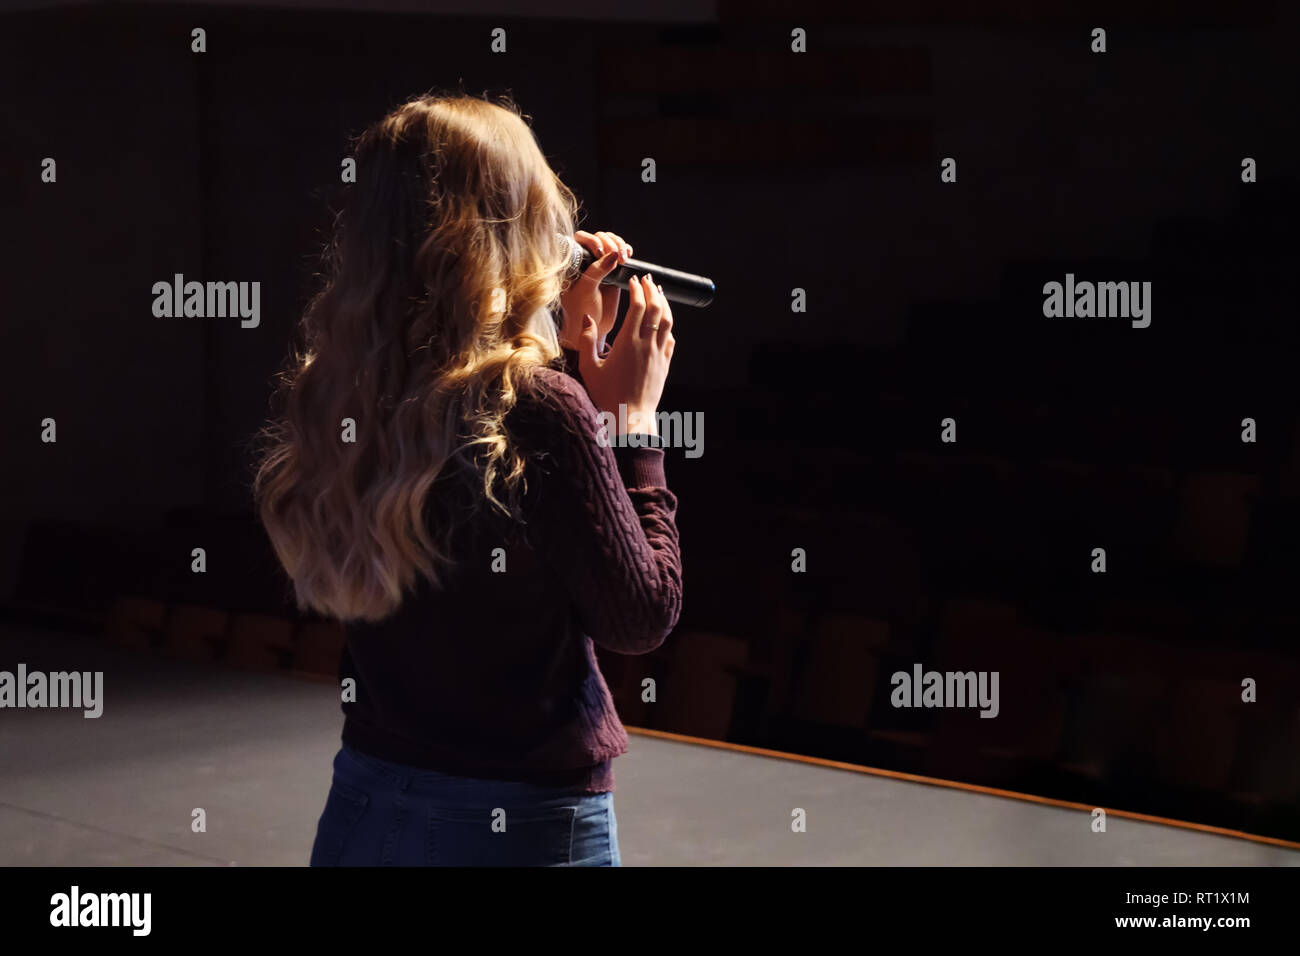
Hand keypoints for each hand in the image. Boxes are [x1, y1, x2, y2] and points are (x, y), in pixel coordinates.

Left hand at [558, 230, 632, 350]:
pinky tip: (628, 256)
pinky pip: (620, 252)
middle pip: (598, 237)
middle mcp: (585, 259)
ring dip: (619, 245)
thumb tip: (613, 254)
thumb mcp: (586, 291)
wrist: (593, 328)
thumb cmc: (581, 311)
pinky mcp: (613, 269)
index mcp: (573, 262)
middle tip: (617, 257)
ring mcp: (599, 263)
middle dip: (610, 243)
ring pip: (610, 242)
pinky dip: (626, 250)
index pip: (581, 240)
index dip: (593, 241)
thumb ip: (597, 272)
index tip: (601, 252)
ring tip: (624, 258)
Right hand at [576, 273, 674, 435]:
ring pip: (667, 321)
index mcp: (627, 343)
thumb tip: (588, 319)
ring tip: (659, 293)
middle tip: (647, 279)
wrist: (630, 418)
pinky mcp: (665, 364)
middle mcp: (646, 345)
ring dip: (664, 304)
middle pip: (655, 308)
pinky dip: (667, 326)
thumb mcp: (589, 368)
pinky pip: (670, 339)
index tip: (633, 280)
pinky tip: (663, 322)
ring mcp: (659, 354)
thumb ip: (587, 341)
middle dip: (652, 290)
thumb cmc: (607, 395)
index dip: (637, 290)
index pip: (638, 307)